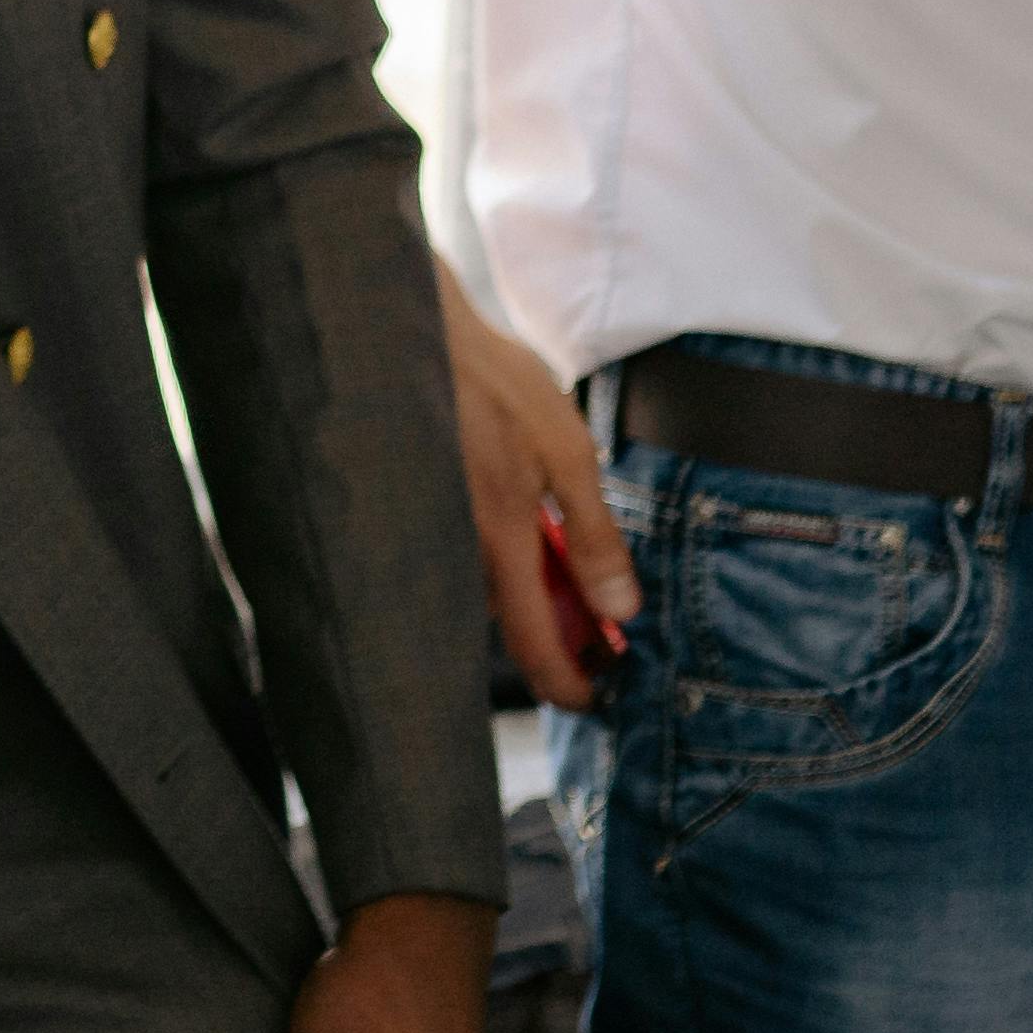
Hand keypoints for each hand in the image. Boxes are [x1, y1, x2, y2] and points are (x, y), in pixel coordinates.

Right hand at [442, 260, 633, 708]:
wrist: (412, 332)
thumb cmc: (494, 383)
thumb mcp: (567, 451)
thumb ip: (593, 533)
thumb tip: (621, 607)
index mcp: (501, 541)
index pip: (535, 645)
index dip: (567, 684)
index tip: (594, 700)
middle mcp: (461, 551)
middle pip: (512, 628)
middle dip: (559, 646)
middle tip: (601, 639)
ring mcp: (439, 534)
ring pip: (491, 595)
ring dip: (536, 603)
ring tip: (577, 582)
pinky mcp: (431, 512)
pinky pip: (473, 563)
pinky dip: (510, 568)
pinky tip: (532, 537)